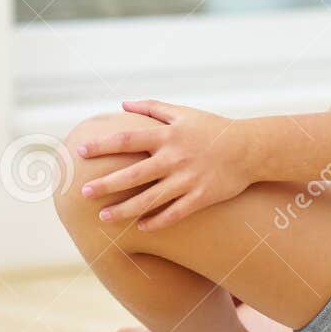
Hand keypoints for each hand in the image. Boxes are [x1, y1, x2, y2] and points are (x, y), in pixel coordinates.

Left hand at [76, 98, 254, 229]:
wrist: (250, 149)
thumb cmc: (213, 128)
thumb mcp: (183, 113)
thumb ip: (152, 108)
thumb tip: (123, 104)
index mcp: (168, 136)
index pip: (127, 140)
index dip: (103, 145)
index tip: (80, 151)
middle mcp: (174, 158)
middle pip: (133, 174)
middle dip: (106, 184)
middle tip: (82, 192)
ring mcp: (187, 180)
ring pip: (150, 199)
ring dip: (124, 209)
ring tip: (102, 217)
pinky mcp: (201, 198)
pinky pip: (174, 213)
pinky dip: (156, 221)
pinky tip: (140, 227)